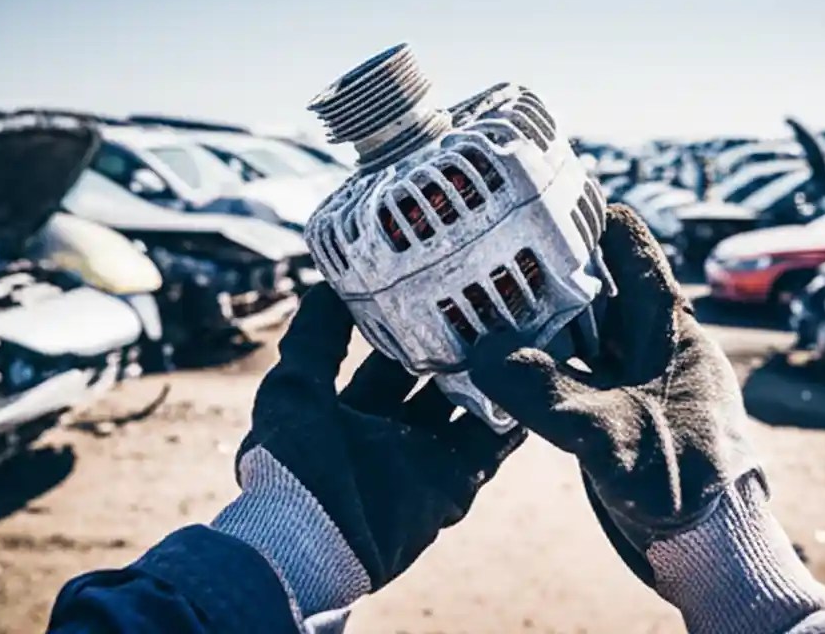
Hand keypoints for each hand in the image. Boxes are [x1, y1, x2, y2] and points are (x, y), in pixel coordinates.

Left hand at [213, 284, 524, 616]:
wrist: (305, 540)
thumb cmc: (290, 461)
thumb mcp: (294, 385)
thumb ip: (313, 338)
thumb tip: (328, 284)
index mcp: (348, 409)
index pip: (390, 359)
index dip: (413, 329)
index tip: (439, 293)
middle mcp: (388, 432)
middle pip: (435, 381)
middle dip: (460, 349)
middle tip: (494, 305)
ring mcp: (421, 460)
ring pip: (467, 410)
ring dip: (492, 378)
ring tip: (525, 333)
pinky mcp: (450, 487)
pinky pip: (488, 448)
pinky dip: (512, 421)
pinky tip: (535, 386)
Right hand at [469, 204, 758, 583]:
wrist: (706, 547)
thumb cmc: (684, 484)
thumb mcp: (615, 435)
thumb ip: (551, 396)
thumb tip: (486, 353)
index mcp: (671, 327)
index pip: (631, 248)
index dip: (589, 218)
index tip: (538, 198)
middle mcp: (649, 343)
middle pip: (594, 283)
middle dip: (545, 265)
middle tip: (485, 248)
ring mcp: (627, 377)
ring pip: (574, 329)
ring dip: (533, 317)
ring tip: (475, 297)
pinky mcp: (607, 412)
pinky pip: (562, 373)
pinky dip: (531, 363)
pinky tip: (491, 360)